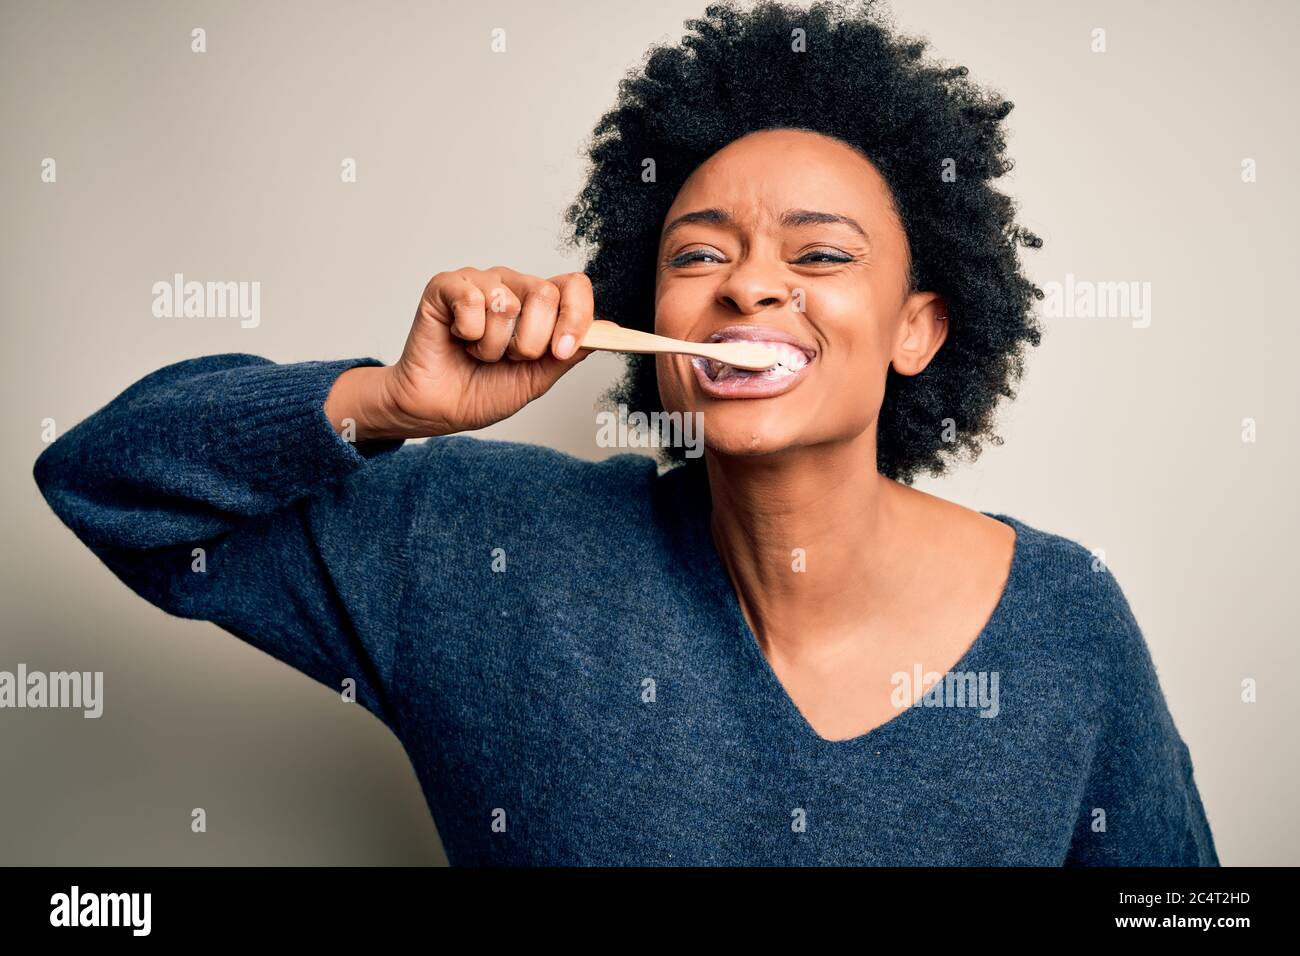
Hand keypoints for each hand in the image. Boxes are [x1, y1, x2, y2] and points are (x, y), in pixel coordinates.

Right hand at [326, 267, 595, 439]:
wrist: (438, 409)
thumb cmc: (483, 392)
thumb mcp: (537, 379)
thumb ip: (569, 352)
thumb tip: (610, 330)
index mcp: (540, 305)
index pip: (574, 285)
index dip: (574, 317)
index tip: (560, 351)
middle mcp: (513, 286)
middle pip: (545, 295)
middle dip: (529, 343)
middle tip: (508, 359)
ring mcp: (480, 282)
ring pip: (506, 304)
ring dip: (493, 346)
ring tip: (478, 352)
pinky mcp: (447, 286)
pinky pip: (471, 300)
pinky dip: (467, 333)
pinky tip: (458, 338)